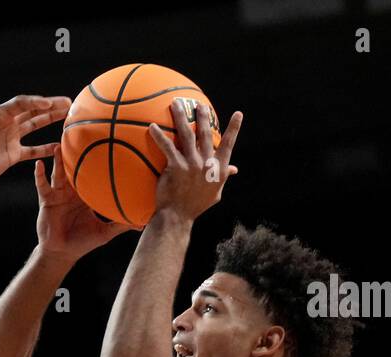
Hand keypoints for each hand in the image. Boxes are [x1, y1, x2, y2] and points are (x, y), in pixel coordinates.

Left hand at [0, 67, 70, 190]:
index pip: (22, 103)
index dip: (35, 102)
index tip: (48, 102)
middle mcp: (7, 123)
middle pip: (33, 111)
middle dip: (51, 106)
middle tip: (69, 102)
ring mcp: (11, 139)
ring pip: (35, 126)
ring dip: (51, 120)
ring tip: (68, 116)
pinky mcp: (12, 155)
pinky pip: (33, 150)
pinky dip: (45, 149)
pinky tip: (59, 146)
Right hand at [34, 151, 135, 260]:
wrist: (62, 252)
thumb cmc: (83, 242)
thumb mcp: (105, 231)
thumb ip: (122, 224)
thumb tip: (144, 224)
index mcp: (86, 194)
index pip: (93, 173)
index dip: (98, 160)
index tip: (106, 143)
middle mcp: (72, 190)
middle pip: (74, 167)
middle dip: (76, 152)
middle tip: (81, 133)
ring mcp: (58, 193)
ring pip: (58, 172)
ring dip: (57, 159)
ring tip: (58, 144)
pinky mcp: (46, 200)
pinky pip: (42, 185)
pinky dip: (39, 176)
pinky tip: (38, 165)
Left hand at [146, 101, 241, 223]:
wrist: (178, 216)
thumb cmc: (196, 205)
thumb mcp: (215, 192)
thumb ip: (223, 177)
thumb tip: (234, 169)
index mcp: (218, 169)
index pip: (228, 145)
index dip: (234, 129)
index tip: (238, 114)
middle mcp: (207, 164)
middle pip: (205, 134)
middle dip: (203, 117)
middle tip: (199, 104)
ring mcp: (191, 164)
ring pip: (186, 135)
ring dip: (180, 117)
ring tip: (175, 104)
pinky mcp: (176, 167)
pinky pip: (167, 147)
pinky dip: (159, 136)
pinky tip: (152, 126)